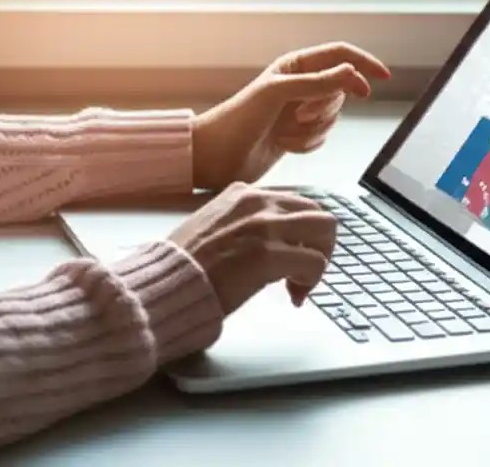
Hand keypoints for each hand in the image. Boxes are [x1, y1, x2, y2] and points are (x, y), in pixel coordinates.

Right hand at [169, 183, 337, 310]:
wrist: (164, 284)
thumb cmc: (183, 264)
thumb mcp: (213, 224)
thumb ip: (243, 222)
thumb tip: (268, 239)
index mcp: (244, 193)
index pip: (295, 204)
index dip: (299, 234)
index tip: (289, 257)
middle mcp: (259, 201)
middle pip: (318, 213)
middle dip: (318, 245)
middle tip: (302, 272)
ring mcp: (265, 226)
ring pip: (325, 231)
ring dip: (319, 260)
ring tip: (299, 283)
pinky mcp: (269, 255)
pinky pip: (315, 263)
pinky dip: (310, 282)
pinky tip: (293, 296)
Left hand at [192, 42, 390, 189]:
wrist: (217, 155)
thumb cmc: (238, 118)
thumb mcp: (279, 93)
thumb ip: (318, 83)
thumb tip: (352, 73)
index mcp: (295, 65)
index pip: (340, 55)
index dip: (363, 63)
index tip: (383, 77)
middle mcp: (300, 85)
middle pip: (340, 91)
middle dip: (325, 108)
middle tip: (300, 116)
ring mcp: (299, 111)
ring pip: (333, 118)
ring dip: (312, 130)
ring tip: (284, 133)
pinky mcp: (297, 135)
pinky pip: (322, 138)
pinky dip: (307, 144)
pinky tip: (284, 145)